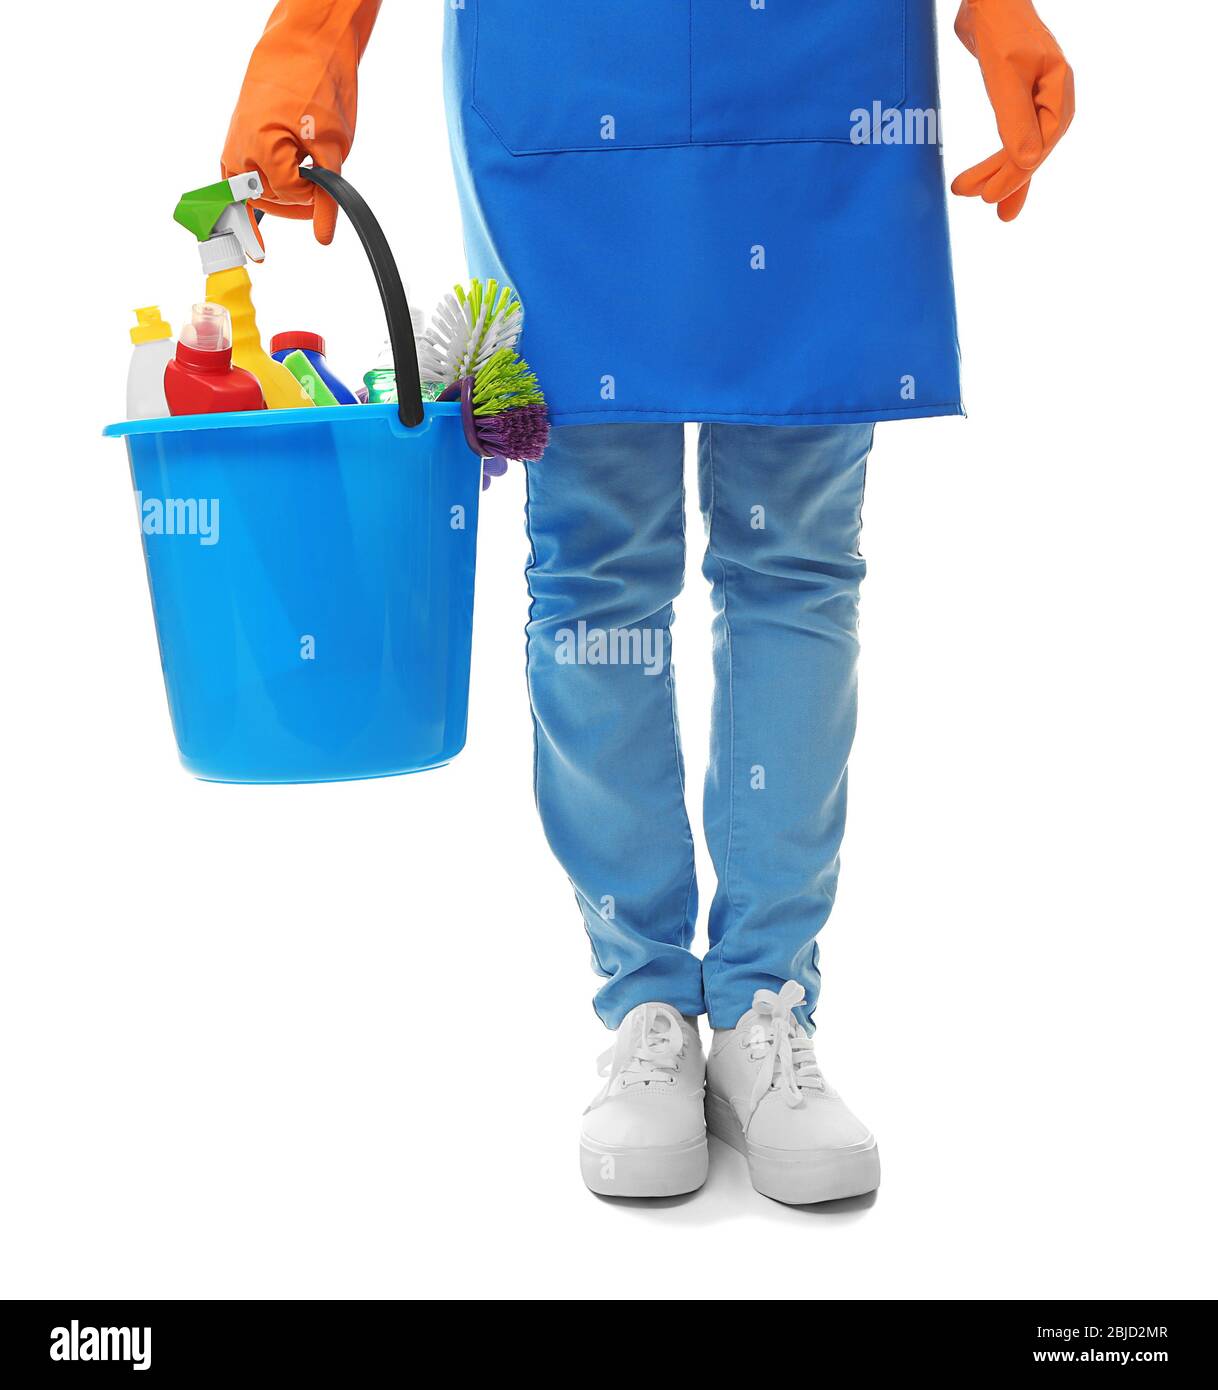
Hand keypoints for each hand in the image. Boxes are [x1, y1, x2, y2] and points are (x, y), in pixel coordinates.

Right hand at [221, 0, 380, 244]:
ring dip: (275, 194)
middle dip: (296, 198)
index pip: (291, 196)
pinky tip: (264, 199)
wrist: (303, 43)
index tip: (327, 183)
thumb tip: (324, 236)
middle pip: (269, 198)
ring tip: (299, 181)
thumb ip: (328, 196)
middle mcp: (240, 148)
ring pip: (250, 192)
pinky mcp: (234, 138)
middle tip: (318, 185)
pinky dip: (253, 188)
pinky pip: (237, 177)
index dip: (315, 196)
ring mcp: (233, 142)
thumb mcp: (333, 146)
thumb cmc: (318, 85)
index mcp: (263, 148)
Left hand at [952, 0, 1074, 221]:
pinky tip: (992, 170)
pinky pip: (1014, 133)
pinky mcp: (1018, 94)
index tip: (989, 197)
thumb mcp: (1004, 75)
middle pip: (1032, 147)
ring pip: (1022, 143)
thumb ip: (1015, 119)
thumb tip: (1030, 161)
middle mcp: (1052, 94)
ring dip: (999, 170)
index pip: (1041, 143)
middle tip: (980, 201)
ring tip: (972, 193)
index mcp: (1058, 88)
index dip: (1016, 174)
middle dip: (1004, 176)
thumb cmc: (999, 28)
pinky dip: (1003, 154)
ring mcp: (1037, 94)